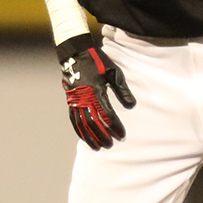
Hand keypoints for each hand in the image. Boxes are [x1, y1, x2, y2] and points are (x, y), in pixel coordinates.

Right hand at [58, 32, 135, 148]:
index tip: (121, 135)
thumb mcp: (114, 72)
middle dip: (102, 135)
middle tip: (111, 145)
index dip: (114, 126)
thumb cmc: (98, 62)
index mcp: (96, 90)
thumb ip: (122, 90)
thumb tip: (131, 105)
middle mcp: (84, 98)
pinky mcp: (70, 101)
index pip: (107, 114)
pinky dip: (80, 131)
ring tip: (98, 147)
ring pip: (82, 124)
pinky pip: (74, 120)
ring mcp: (75, 100)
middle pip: (93, 122)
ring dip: (90, 137)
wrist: (75, 54)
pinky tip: (85, 139)